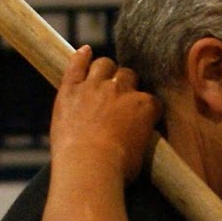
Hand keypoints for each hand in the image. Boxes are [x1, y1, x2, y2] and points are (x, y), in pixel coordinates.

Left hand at [49, 45, 161, 182]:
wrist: (88, 167)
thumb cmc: (116, 168)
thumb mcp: (141, 154)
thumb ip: (141, 136)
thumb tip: (137, 136)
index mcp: (144, 106)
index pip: (151, 99)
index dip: (145, 108)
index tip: (141, 117)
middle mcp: (122, 90)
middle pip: (128, 76)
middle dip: (126, 85)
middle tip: (119, 99)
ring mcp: (94, 86)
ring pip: (104, 65)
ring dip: (106, 69)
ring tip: (103, 77)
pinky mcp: (70, 89)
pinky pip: (76, 65)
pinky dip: (80, 57)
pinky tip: (84, 52)